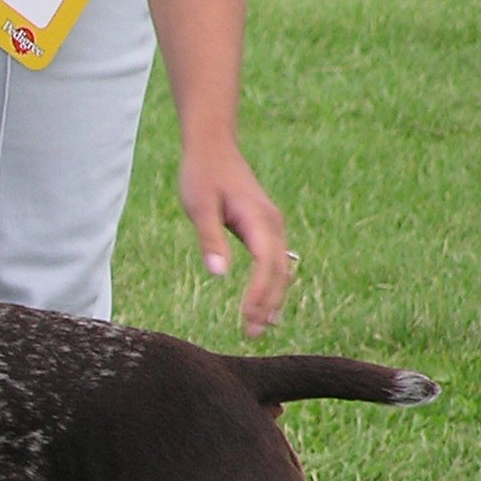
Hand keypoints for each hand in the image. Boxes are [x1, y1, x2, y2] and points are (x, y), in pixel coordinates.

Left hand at [179, 141, 292, 336]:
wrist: (213, 147)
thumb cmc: (201, 175)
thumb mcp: (199, 207)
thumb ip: (210, 239)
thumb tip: (219, 274)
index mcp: (258, 219)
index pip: (266, 263)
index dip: (260, 293)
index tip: (247, 317)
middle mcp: (272, 223)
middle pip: (279, 271)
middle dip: (267, 303)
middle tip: (251, 333)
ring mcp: (272, 225)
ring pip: (281, 269)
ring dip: (272, 298)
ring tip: (258, 328)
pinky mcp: (265, 228)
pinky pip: (275, 262)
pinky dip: (271, 285)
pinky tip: (262, 306)